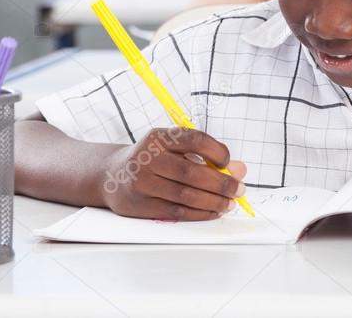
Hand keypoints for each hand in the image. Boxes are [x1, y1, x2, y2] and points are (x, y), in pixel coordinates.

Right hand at [102, 128, 246, 220]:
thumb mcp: (174, 148)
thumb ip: (206, 155)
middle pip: (191, 172)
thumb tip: (240, 169)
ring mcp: (142, 183)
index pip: (193, 140)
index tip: (228, 161)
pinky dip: (200, 213)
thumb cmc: (152, 159)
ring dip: (213, 201)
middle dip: (221, 183)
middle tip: (239, 189)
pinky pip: (176, 212)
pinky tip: (213, 211)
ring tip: (229, 203)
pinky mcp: (141, 205)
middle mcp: (148, 158)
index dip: (216, 150)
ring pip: (186, 195)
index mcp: (159, 137)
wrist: (112, 175)